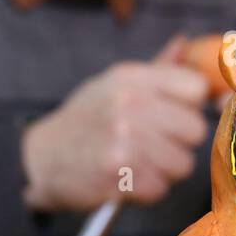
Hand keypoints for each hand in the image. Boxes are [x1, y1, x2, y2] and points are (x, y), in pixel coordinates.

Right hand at [20, 37, 211, 210]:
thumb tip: (185, 44)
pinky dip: (145, 191)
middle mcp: (129, 103)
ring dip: (163, 171)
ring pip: (182, 164)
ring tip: (137, 163)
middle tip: (152, 146)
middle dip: (179, 144)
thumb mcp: (114, 84)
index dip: (190, 108)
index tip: (174, 117)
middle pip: (195, 130)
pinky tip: (126, 179)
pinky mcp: (117, 173)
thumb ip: (157, 69)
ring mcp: (123, 138)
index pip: (196, 88)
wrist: (40, 158)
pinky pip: (160, 188)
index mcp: (132, 78)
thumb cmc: (85, 121)